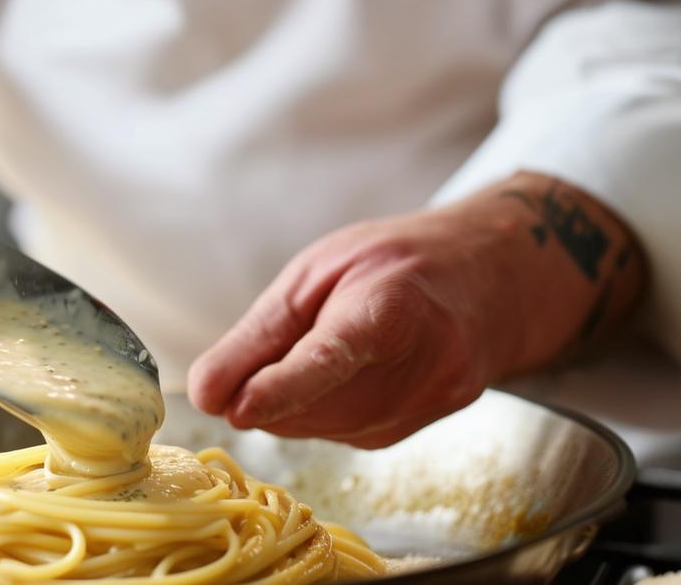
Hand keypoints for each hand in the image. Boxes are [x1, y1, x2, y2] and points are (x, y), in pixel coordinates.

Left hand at [188, 172, 645, 447]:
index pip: (329, 358)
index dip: (279, 389)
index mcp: (391, 305)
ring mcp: (435, 398)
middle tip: (245, 370)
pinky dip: (324, 413)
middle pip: (320, 405)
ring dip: (292, 409)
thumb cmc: (393, 261)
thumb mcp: (315, 273)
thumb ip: (258, 336)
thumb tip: (205, 393)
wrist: (491, 273)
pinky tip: (332, 380)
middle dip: (266, 397)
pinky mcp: (432, 421)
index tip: (232, 409)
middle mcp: (424, 361)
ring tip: (299, 358)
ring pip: (330, 429)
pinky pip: (353, 434)